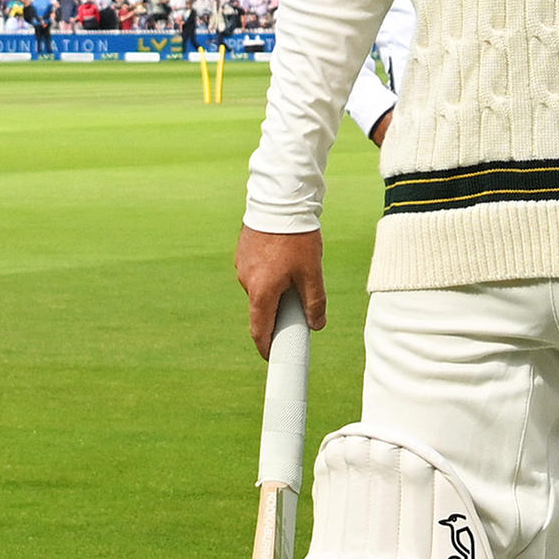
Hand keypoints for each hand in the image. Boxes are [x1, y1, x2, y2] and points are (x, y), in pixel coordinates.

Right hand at [236, 227, 328, 357]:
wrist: (281, 201)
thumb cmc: (297, 238)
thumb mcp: (312, 273)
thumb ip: (314, 302)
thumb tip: (316, 325)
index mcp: (262, 292)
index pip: (260, 330)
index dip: (266, 347)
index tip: (272, 356)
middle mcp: (247, 281)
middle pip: (262, 309)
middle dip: (278, 313)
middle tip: (297, 309)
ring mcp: (242, 266)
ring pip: (260, 288)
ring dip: (275, 290)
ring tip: (295, 273)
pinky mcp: (243, 252)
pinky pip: (256, 272)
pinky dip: (269, 274)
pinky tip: (284, 260)